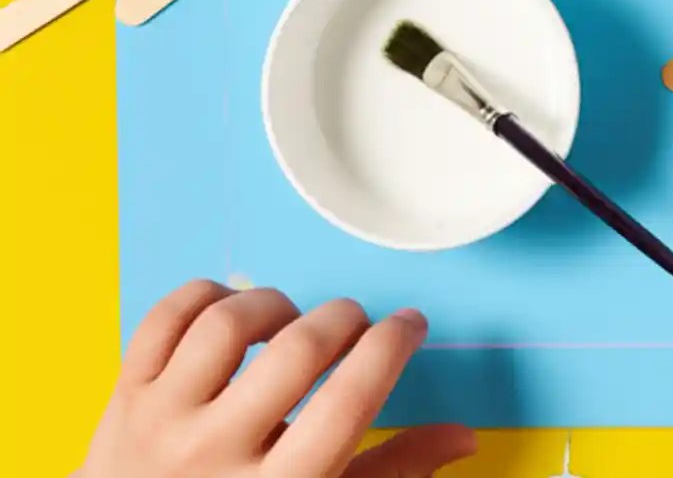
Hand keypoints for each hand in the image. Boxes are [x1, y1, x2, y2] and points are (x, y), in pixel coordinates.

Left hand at [77, 281, 474, 477]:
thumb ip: (393, 472)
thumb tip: (464, 437)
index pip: (349, 402)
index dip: (390, 349)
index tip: (410, 324)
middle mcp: (215, 453)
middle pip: (297, 352)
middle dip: (344, 318)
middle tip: (357, 322)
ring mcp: (162, 422)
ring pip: (226, 324)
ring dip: (275, 305)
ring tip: (291, 322)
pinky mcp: (123, 397)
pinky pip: (164, 318)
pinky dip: (207, 296)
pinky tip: (234, 312)